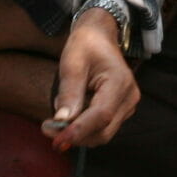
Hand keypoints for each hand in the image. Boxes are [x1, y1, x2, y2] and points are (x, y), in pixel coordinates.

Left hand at [43, 9, 139, 152]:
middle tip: (47, 128)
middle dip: (75, 136)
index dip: (79, 130)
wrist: (99, 37)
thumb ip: (69, 92)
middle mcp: (129, 97)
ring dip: (78, 134)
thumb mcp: (72, 63)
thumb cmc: (85, 45)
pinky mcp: (121, 111)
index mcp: (119, 81)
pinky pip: (102, 128)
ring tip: (57, 119)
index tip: (56, 139)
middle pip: (103, 131)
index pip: (101, 115)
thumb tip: (62, 121)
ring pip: (102, 134)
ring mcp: (127, 106)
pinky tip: (71, 114)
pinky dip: (84, 129)